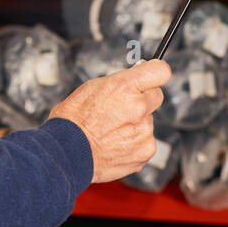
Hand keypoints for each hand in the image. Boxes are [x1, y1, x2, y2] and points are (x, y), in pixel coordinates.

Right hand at [48, 59, 170, 183]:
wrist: (67, 155)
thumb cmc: (72, 122)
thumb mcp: (91, 89)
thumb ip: (119, 83)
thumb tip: (136, 79)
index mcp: (123, 87)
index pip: (160, 71)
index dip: (155, 72)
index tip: (152, 76)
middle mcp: (138, 107)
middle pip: (156, 96)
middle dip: (142, 100)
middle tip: (121, 109)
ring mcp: (144, 131)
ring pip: (148, 122)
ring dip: (135, 125)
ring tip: (110, 132)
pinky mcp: (145, 151)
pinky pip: (145, 141)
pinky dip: (134, 144)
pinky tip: (115, 145)